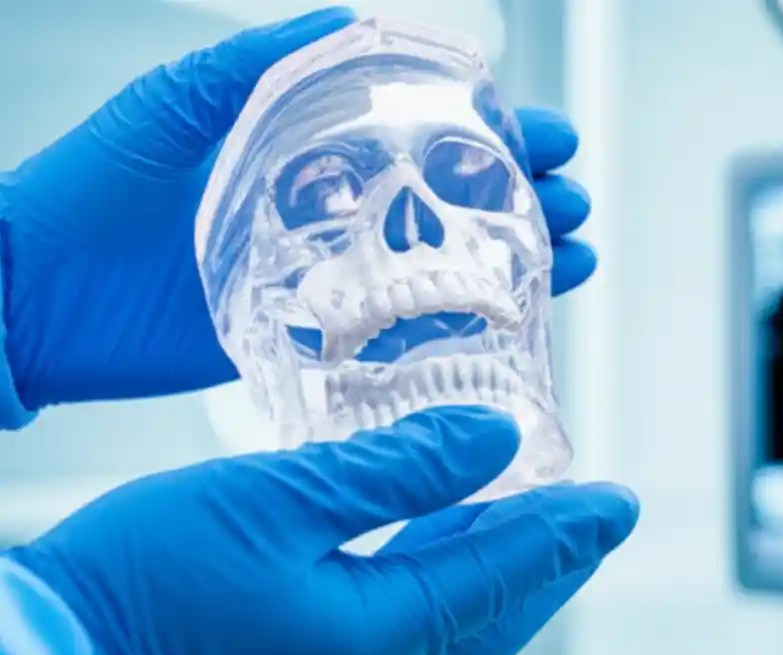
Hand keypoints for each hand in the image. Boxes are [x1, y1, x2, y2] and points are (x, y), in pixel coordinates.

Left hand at [0, 6, 595, 409]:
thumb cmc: (90, 192)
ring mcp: (324, 277)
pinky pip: (401, 335)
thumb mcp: (178, 103)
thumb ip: (261, 64)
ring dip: (518, 260)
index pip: (423, 134)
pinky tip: (516, 319)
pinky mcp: (308, 339)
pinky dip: (462, 328)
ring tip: (573, 255)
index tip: (547, 137)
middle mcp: (330, 210)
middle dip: (527, 198)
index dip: (495, 134)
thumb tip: (354, 16)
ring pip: (445, 266)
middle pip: (453, 201)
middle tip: (573, 201)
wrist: (29, 299)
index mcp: (309, 148)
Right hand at [5, 406, 638, 654]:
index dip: (569, 535)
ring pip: (446, 616)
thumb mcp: (275, 501)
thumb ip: (393, 470)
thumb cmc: (142, 584)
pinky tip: (422, 531)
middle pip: (490, 612)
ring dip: (495, 565)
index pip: (503, 576)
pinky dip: (433, 570)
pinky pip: (396, 616)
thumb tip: (496, 440)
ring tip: (527, 512)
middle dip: (549, 562)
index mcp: (375, 632)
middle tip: (595, 515)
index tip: (621, 502)